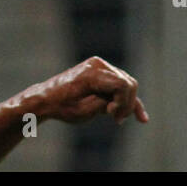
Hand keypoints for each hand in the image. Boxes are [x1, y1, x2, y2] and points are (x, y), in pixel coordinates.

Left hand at [25, 56, 148, 125]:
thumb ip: (105, 104)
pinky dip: (126, 98)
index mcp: (90, 74)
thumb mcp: (84, 111)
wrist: (46, 99)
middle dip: (127, 103)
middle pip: (128, 83)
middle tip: (117, 120)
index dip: (124, 103)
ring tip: (117, 118)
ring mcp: (98, 65)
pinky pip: (120, 83)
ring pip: (127, 84)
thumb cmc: (61, 107)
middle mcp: (96, 65)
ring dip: (127, 102)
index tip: (113, 116)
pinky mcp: (100, 71)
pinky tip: (140, 117)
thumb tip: (122, 100)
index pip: (122, 84)